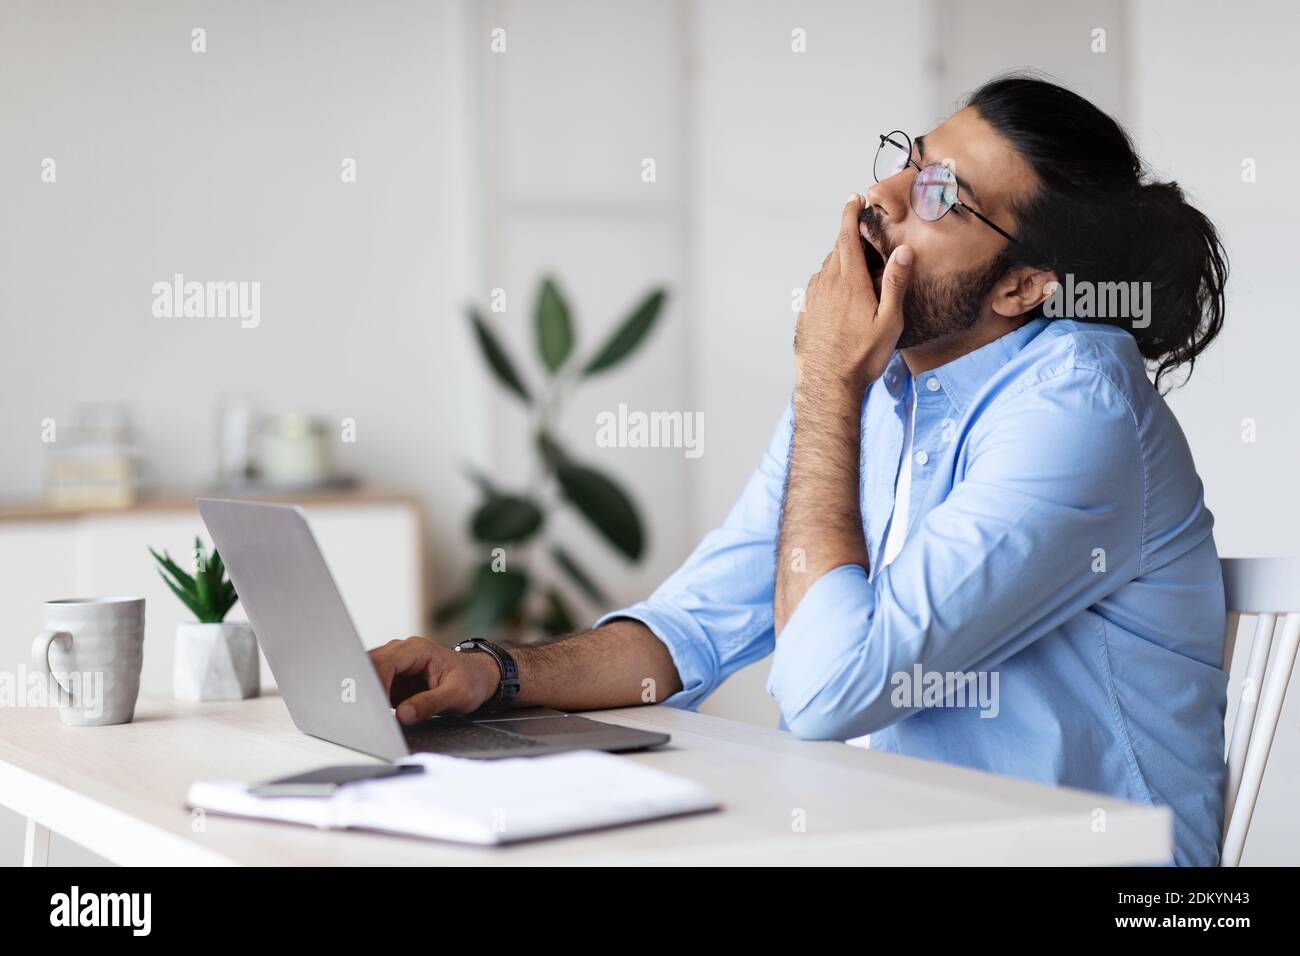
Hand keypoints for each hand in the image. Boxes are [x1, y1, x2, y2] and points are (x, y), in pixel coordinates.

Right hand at [367, 636, 500, 723]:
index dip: (377, 684)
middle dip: (367, 689)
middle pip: (371, 666)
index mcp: (417, 650)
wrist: (480, 677)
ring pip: (369, 675)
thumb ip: (430, 704)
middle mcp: (403, 652)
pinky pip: (376, 687)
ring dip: (368, 694)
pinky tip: (377, 714)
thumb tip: (402, 715)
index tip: (375, 707)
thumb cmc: (472, 680)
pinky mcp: (394, 679)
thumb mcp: (457, 695)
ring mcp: (397, 665)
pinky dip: (374, 700)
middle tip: (366, 714)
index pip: (386, 663)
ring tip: (370, 716)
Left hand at [796, 194, 911, 393]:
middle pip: (837, 251)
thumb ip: (895, 283)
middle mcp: (825, 285)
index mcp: (848, 281)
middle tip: (869, 245)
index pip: (846, 236)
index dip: (850, 214)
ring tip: (859, 278)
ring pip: (826, 270)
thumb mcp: (889, 321)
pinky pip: (818, 290)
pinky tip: (842, 302)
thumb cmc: (861, 357)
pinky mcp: (805, 315)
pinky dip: (830, 285)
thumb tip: (904, 250)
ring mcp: (812, 300)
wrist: (826, 386)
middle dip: (851, 242)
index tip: (854, 198)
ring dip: (841, 266)